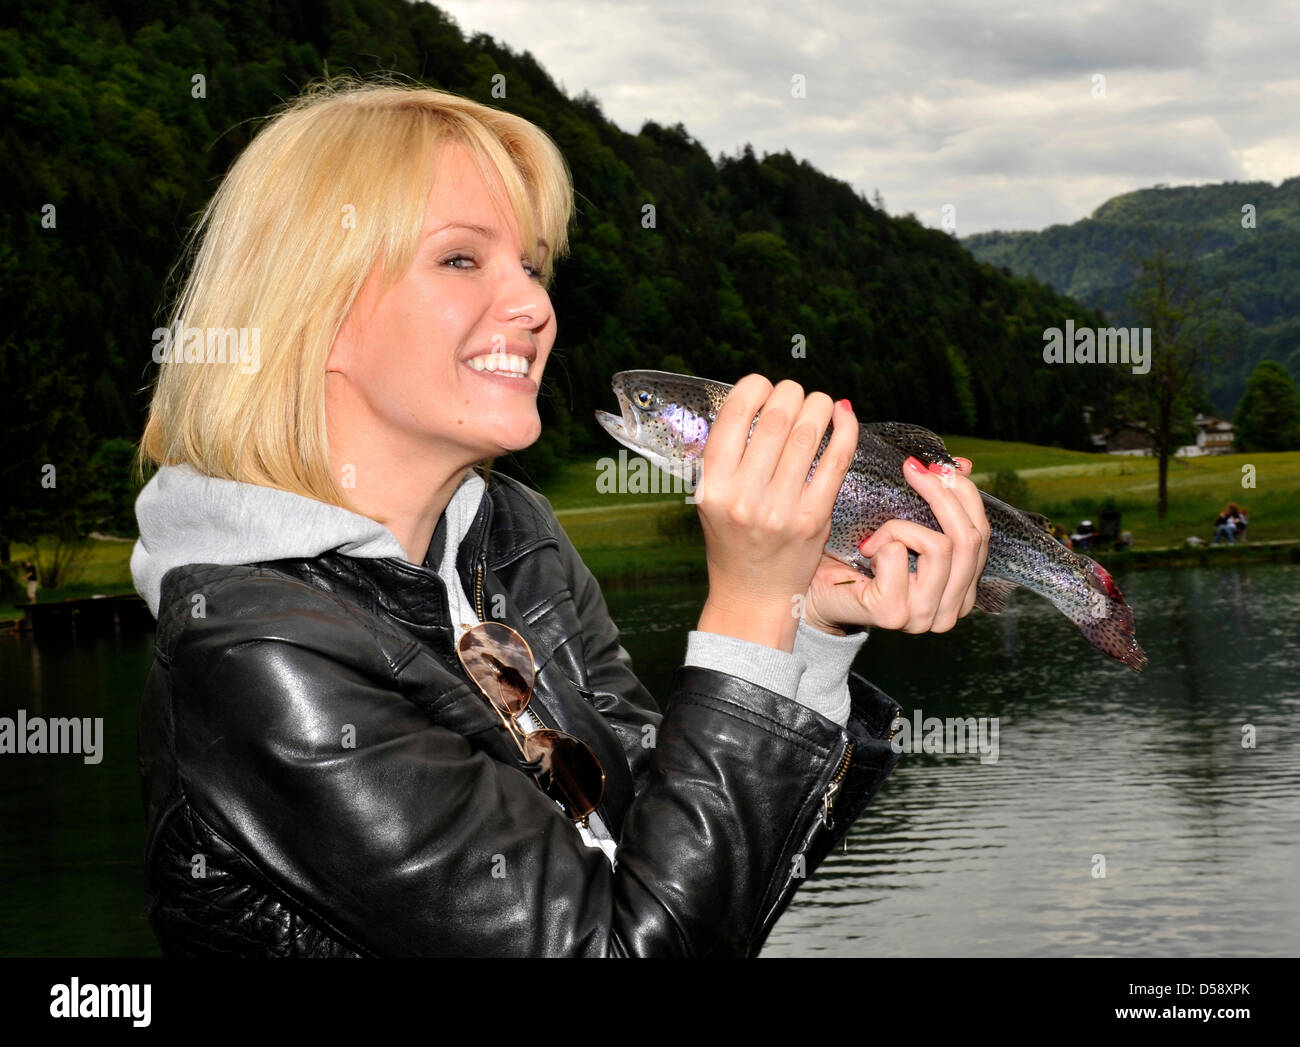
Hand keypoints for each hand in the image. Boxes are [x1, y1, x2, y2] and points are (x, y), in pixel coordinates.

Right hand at [694, 375, 857, 651]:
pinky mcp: (813, 519)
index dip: (754, 387)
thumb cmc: (733, 544)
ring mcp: (780, 509)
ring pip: (808, 432)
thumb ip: (728, 458)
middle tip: (797, 394)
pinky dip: (845, 430)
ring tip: (821, 404)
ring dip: (819, 406)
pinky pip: (835, 460)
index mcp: (713, 486)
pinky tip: (843, 417)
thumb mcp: (712, 500)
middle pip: (775, 417)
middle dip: (791, 393)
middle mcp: (743, 496)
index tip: (764, 386)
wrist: (752, 597)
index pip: (733, 415)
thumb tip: (757, 404)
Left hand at [802, 455, 990, 634]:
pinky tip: (865, 551)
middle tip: (911, 469)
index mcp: (962, 591)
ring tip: (876, 533)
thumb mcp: (906, 525)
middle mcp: (951, 610)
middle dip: (940, 494)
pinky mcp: (893, 612)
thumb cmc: (858, 558)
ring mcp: (923, 616)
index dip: (965, 494)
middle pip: (968, 539)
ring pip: (940, 546)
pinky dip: (881, 540)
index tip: (937, 466)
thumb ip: (938, 503)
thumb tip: (963, 465)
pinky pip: (899, 553)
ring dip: (902, 525)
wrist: (813, 592)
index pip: (982, 535)